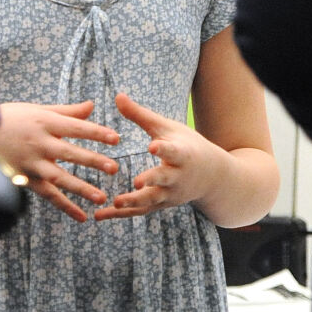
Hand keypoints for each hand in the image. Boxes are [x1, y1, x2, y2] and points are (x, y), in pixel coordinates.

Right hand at [0, 101, 120, 221]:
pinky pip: (47, 195)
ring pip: (60, 177)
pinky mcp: (25, 179)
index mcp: (44, 122)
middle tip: (114, 168)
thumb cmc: (9, 118)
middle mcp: (39, 143)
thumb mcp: (37, 109)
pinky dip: (64, 207)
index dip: (97, 133)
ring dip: (82, 188)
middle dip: (93, 161)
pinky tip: (81, 216)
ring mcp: (31, 163)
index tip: (116, 138)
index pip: (76, 128)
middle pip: (71, 153)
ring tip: (101, 197)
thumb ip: (67, 111)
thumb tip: (92, 106)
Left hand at [93, 92, 224, 220]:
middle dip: (151, 180)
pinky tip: (99, 215)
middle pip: (164, 179)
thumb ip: (141, 115)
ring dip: (134, 202)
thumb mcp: (167, 128)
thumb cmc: (186, 145)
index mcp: (183, 154)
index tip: (152, 146)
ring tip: (115, 203)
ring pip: (152, 200)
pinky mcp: (161, 205)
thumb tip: (117, 95)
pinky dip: (121, 215)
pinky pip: (140, 211)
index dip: (164, 149)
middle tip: (136, 182)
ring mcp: (170, 194)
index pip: (174, 151)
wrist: (211, 176)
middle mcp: (178, 176)